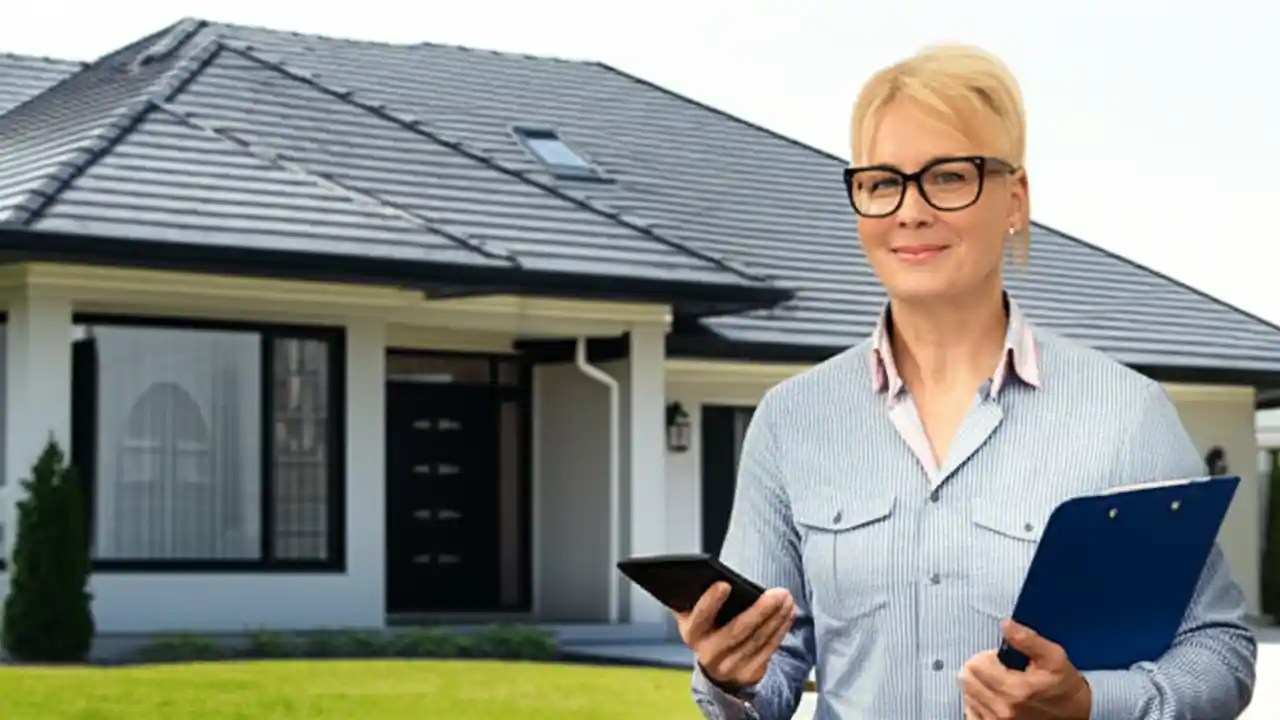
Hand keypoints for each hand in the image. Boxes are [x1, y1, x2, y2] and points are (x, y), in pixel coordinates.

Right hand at [674, 581, 795, 690]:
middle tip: (779, 593)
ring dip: (776, 618)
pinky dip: (780, 630)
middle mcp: (707, 654)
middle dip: (760, 610)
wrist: (716, 663)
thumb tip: (718, 576)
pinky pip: (768, 650)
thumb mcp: (698, 614)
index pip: (700, 617)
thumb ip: (702, 598)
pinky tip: (787, 614)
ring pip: (757, 640)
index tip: (725, 584)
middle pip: (737, 631)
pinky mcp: (748, 674)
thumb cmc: (709, 625)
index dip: (710, 602)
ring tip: (787, 599)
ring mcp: (728, 667)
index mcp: (691, 633)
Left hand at [958, 619, 1091, 719]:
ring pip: (968, 694)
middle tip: (1001, 672)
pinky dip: (978, 704)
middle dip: (980, 670)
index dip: (988, 658)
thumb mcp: (1053, 657)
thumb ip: (1027, 639)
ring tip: (1001, 686)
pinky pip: (970, 712)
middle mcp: (1003, 710)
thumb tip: (1005, 624)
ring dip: (980, 686)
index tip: (1003, 661)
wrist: (1073, 717)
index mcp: (1015, 690)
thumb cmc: (1063, 686)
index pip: (975, 665)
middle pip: (967, 680)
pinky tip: (994, 700)